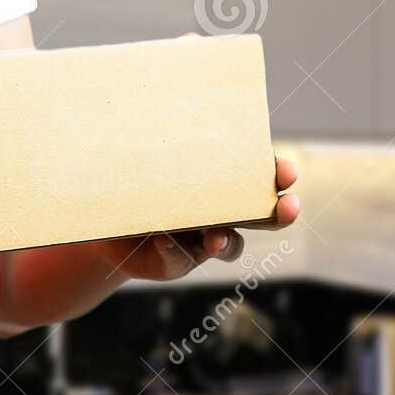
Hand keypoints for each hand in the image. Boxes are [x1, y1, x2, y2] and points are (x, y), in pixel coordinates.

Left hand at [93, 157, 299, 282]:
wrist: (106, 223)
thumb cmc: (136, 183)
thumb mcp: (150, 161)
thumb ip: (163, 154)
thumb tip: (167, 132)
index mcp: (224, 185)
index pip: (260, 178)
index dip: (278, 175)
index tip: (288, 172)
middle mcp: (221, 215)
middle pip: (262, 217)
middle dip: (278, 213)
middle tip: (288, 208)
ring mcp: (201, 241)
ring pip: (228, 244)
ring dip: (225, 240)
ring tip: (216, 238)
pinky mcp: (177, 261)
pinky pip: (180, 257)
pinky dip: (175, 249)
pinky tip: (165, 239)